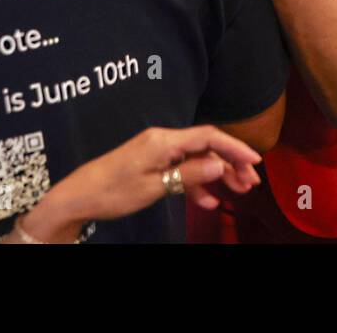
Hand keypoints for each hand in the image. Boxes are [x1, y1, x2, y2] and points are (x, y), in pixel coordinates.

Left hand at [19, 126, 261, 241]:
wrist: (80, 195)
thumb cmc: (114, 191)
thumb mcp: (154, 186)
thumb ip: (188, 175)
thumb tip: (219, 165)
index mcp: (164, 140)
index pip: (208, 137)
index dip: (234, 147)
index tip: (255, 161)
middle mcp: (163, 139)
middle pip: (206, 147)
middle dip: (231, 163)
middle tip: (251, 183)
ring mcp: (158, 151)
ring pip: (197, 159)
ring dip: (218, 174)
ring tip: (238, 192)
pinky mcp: (153, 162)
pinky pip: (182, 169)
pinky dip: (197, 183)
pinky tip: (209, 200)